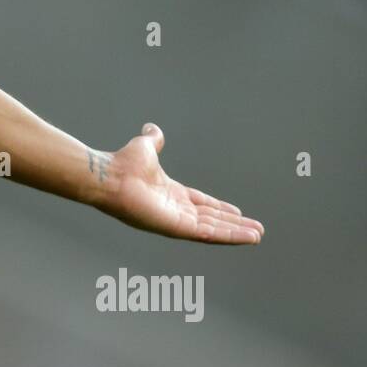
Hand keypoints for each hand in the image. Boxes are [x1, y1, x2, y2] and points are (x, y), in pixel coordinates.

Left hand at [92, 123, 263, 244]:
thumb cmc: (122, 164)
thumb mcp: (144, 147)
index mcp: (170, 193)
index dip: (220, 208)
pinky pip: (208, 234)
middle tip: (256, 230)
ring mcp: (175, 221)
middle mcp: (174, 210)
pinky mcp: (176, 228)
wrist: (109, 175)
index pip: (201, 204)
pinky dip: (228, 236)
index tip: (239, 211)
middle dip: (233, 225)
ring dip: (236, 233)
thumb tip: (151, 129)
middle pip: (211, 220)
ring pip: (213, 230)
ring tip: (257, 236)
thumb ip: (152, 140)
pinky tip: (248, 237)